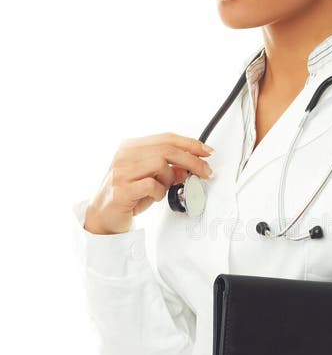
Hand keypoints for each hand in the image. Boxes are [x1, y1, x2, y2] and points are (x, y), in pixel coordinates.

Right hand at [84, 132, 214, 233]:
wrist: (102, 216)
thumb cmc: (127, 195)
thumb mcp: (150, 178)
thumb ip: (168, 169)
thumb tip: (190, 166)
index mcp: (130, 146)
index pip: (167, 138)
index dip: (190, 143)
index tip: (207, 151)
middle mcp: (124, 155)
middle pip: (167, 149)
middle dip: (192, 161)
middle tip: (205, 172)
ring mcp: (121, 171)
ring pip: (161, 164)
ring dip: (170, 179)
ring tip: (164, 188)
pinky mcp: (122, 189)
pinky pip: (152, 185)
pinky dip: (159, 192)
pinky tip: (155, 197)